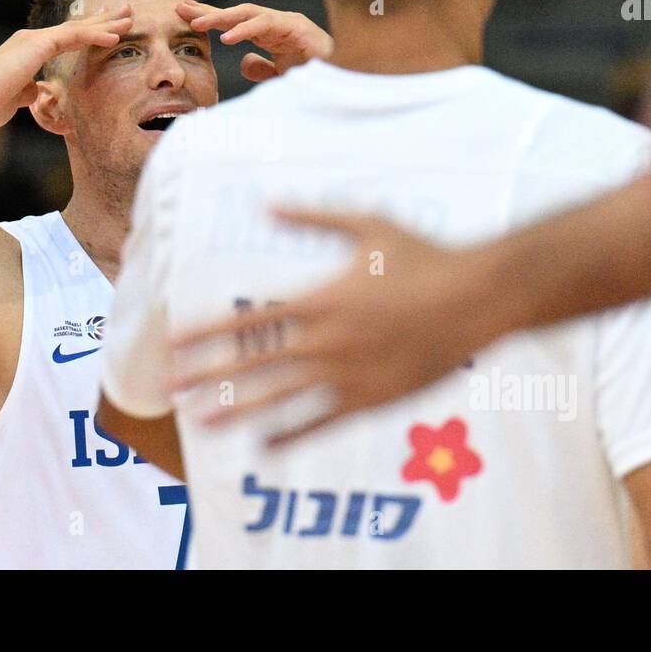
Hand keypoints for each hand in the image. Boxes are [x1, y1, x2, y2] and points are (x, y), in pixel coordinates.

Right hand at [0, 6, 132, 127]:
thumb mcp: (16, 98)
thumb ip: (30, 90)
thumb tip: (38, 91)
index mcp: (27, 50)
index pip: (65, 37)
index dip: (87, 31)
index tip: (108, 27)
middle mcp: (31, 40)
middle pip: (75, 26)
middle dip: (102, 19)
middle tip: (126, 11)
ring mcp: (34, 40)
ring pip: (78, 27)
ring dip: (106, 22)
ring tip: (130, 18)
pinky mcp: (38, 45)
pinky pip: (74, 37)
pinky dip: (96, 35)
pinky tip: (115, 36)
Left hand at [167, 207, 500, 445]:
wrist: (479, 297)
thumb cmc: (425, 255)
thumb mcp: (368, 224)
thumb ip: (313, 217)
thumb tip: (266, 204)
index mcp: (321, 298)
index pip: (249, 321)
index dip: (208, 332)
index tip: (173, 342)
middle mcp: (328, 340)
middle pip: (255, 362)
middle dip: (208, 375)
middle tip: (171, 388)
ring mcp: (349, 373)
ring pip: (281, 398)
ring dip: (237, 411)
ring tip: (202, 423)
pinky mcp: (374, 398)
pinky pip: (323, 421)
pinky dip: (292, 435)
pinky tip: (264, 447)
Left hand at [176, 1, 332, 81]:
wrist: (345, 83)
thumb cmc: (315, 77)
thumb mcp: (279, 76)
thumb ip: (262, 68)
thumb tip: (244, 63)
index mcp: (270, 32)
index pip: (234, 21)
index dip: (209, 18)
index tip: (183, 16)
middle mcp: (277, 23)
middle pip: (236, 13)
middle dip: (208, 11)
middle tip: (180, 9)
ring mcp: (288, 23)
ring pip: (248, 13)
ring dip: (220, 17)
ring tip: (197, 24)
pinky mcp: (298, 28)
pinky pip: (267, 25)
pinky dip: (245, 30)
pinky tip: (227, 38)